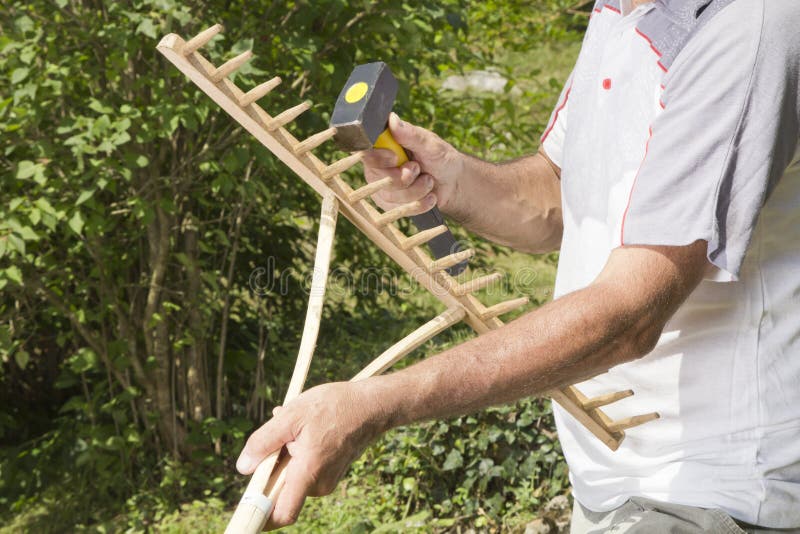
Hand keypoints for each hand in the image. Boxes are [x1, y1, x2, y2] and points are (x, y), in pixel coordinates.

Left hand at [235, 381, 384, 528]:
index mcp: (308, 473)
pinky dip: (299, 454)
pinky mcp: (332, 472)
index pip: (282, 513)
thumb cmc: (333, 407)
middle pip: (282, 488)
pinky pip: (306, 470)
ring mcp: (327, 479)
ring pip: (293, 476)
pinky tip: (305, 430)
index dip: (261, 516)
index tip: (246, 507)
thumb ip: (264, 441)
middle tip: (279, 435)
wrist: (371, 405)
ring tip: (296, 427)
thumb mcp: (292, 416)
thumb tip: (243, 467)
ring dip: (286, 455)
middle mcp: (319, 484)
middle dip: (273, 465)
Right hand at [362, 112, 463, 215]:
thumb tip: (392, 119)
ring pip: (390, 195)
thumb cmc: (441, 158)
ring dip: (416, 190)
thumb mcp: (430, 144)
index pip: (366, 151)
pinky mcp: (390, 204)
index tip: (395, 157)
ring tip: (429, 181)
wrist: (453, 182)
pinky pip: (399, 210)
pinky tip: (430, 197)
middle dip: (403, 177)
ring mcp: (382, 186)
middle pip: (376, 177)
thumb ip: (411, 134)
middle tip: (418, 168)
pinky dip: (419, 204)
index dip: (378, 158)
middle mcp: (378, 166)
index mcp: (383, 146)